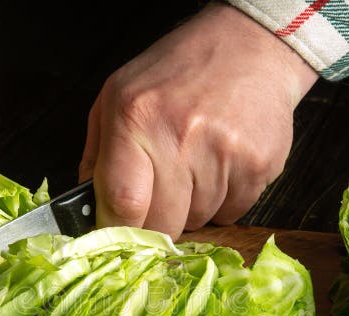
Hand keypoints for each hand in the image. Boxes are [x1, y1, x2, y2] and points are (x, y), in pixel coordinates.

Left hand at [79, 2, 318, 238]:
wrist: (250, 46)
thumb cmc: (176, 73)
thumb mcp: (117, 96)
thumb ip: (97, 156)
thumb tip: (90, 211)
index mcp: (135, 118)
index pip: (123, 204)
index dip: (118, 231)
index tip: (118, 236)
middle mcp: (180, 136)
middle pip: (161, 224)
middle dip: (156, 222)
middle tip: (160, 194)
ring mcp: (223, 153)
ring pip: (197, 221)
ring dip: (191, 207)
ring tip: (196, 163)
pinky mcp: (258, 166)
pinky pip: (231, 214)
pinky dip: (223, 201)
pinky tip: (221, 164)